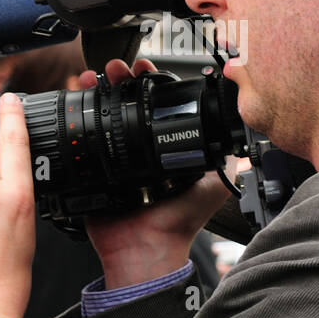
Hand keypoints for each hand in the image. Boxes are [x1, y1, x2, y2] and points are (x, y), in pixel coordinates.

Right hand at [81, 59, 231, 288]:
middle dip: (120, 80)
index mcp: (160, 148)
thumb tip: (245, 141)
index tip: (144, 69)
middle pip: (125, 102)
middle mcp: (135, 149)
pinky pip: (79, 137)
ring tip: (94, 76)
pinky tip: (75, 93)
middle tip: (117, 69)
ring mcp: (111, 157)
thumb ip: (227, 163)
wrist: (146, 248)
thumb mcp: (211, 188)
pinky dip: (74, 112)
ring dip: (96, 89)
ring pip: (100, 113)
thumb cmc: (179, 223)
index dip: (148, 84)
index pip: (154, 105)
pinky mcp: (89, 168)